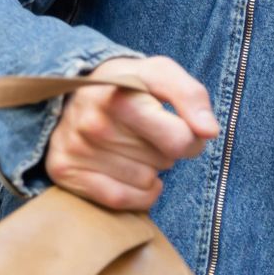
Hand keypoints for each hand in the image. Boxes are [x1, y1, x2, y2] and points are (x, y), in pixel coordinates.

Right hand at [44, 56, 219, 210]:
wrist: (75, 90)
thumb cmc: (128, 85)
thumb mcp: (160, 74)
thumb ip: (191, 96)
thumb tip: (209, 131)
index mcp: (121, 94)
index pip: (179, 139)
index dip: (190, 138)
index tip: (180, 128)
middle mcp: (94, 122)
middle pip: (164, 162)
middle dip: (164, 151)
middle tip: (146, 133)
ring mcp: (76, 148)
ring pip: (145, 182)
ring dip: (148, 170)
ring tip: (131, 147)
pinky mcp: (64, 170)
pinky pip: (120, 200)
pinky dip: (135, 194)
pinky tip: (131, 174)